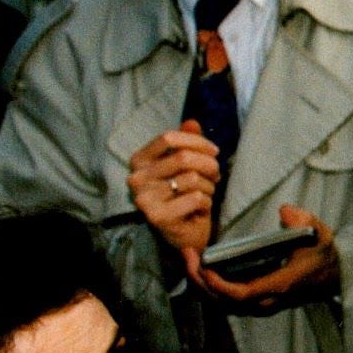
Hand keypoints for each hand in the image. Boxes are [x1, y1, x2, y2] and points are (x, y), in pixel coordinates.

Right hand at [127, 119, 220, 254]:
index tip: (214, 151)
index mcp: (139, 160)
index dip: (197, 141)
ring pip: (192, 178)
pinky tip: (201, 208)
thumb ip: (188, 141)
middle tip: (216, 174)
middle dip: (209, 165)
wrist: (185, 231)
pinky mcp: (157, 217)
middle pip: (183, 157)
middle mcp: (136, 178)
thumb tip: (192, 122)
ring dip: (209, 185)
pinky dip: (207, 202)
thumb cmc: (185, 192)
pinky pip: (195, 198)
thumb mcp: (187, 164)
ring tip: (206, 192)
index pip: (168, 137)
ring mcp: (144, 199)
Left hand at [185, 206, 340, 311]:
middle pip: (222, 302)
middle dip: (199, 282)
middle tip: (187, 256)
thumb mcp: (319, 234)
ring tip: (190, 261)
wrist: (335, 276)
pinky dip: (210, 288)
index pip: (240, 294)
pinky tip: (202, 270)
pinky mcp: (256, 302)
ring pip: (221, 304)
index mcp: (278, 285)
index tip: (204, 265)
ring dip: (201, 286)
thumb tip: (284, 211)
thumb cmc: (323, 256)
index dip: (217, 284)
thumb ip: (304, 221)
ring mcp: (260, 304)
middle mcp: (266, 301)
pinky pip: (226, 301)